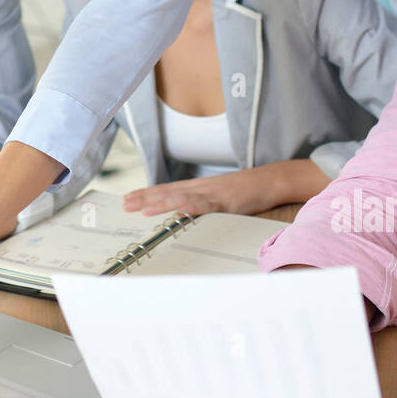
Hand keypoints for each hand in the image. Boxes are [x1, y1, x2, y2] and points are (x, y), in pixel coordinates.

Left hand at [123, 168, 283, 218]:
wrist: (271, 180)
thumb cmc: (246, 192)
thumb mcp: (218, 201)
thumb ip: (199, 207)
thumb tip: (179, 217)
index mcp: (199, 189)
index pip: (168, 191)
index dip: (147, 195)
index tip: (129, 199)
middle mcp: (201, 188)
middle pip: (168, 192)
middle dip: (145, 198)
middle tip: (125, 204)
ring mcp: (213, 193)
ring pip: (182, 198)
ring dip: (161, 203)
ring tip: (141, 208)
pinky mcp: (226, 201)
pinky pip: (205, 204)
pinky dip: (190, 207)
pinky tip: (177, 209)